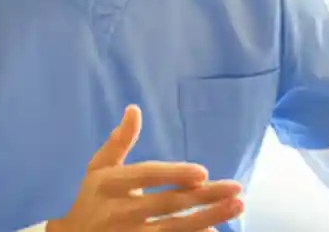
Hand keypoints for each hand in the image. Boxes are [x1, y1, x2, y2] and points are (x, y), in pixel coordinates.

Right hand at [47, 105, 244, 231]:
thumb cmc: (92, 200)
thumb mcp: (98, 169)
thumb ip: (119, 142)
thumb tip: (134, 109)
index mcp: (109, 183)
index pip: (146, 176)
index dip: (174, 174)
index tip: (203, 172)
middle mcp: (118, 211)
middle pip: (168, 204)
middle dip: (205, 197)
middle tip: (236, 189)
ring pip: (175, 229)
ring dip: (208, 218)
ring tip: (236, 207)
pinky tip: (215, 231)